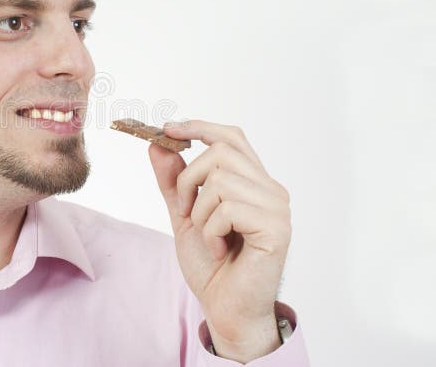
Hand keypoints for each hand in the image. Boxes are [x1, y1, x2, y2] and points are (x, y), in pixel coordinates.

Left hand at [147, 120, 290, 362]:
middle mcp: (271, 190)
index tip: (168, 129)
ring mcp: (277, 208)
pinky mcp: (276, 228)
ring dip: (200, 212)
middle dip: (189, 180)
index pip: (232, 137)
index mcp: (253, 183)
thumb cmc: (211, 264)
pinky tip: (219, 250)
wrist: (224, 308)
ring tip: (208, 237)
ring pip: (221, 180)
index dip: (200, 127)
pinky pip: (228, 208)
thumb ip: (174, 181)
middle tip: (185, 212)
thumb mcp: (184, 214)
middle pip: (221, 152)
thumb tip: (158, 144)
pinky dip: (211, 231)